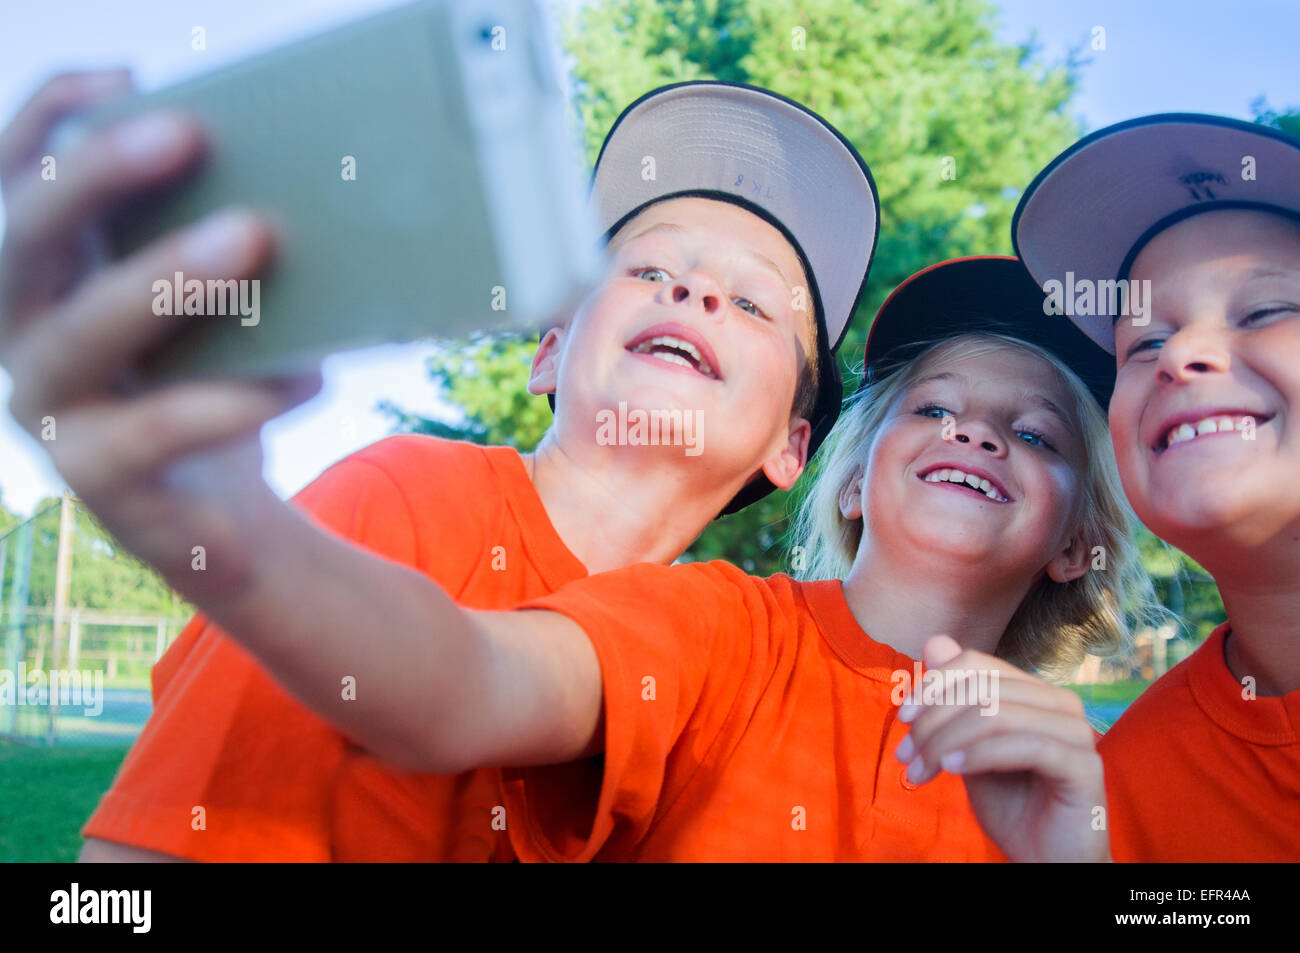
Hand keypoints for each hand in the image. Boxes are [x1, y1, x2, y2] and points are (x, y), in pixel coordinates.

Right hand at [0, 71, 320, 602]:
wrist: (218, 514)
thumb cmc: (211, 384)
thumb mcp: (205, 309)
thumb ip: (211, 247)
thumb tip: (302, 182)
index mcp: (44, 277)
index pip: (18, 180)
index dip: (49, 119)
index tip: (123, 73)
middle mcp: (21, 333)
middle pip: (25, 238)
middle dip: (97, 175)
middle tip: (186, 133)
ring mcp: (46, 409)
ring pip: (80, 334)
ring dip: (164, 279)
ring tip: (252, 236)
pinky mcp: (94, 479)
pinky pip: (153, 432)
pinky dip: (230, 401)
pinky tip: (303, 377)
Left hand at [894, 635, 1110, 862]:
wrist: (1045, 861)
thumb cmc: (1010, 805)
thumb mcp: (967, 746)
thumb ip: (954, 701)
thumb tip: (934, 641)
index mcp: (1034, 692)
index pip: (976, 663)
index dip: (933, 685)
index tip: (903, 718)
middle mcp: (1060, 703)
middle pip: (982, 687)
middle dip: (933, 719)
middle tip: (906, 755)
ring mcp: (1077, 732)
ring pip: (998, 713)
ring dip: (947, 740)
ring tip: (923, 769)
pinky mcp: (1085, 765)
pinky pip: (1025, 745)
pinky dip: (979, 754)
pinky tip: (952, 769)